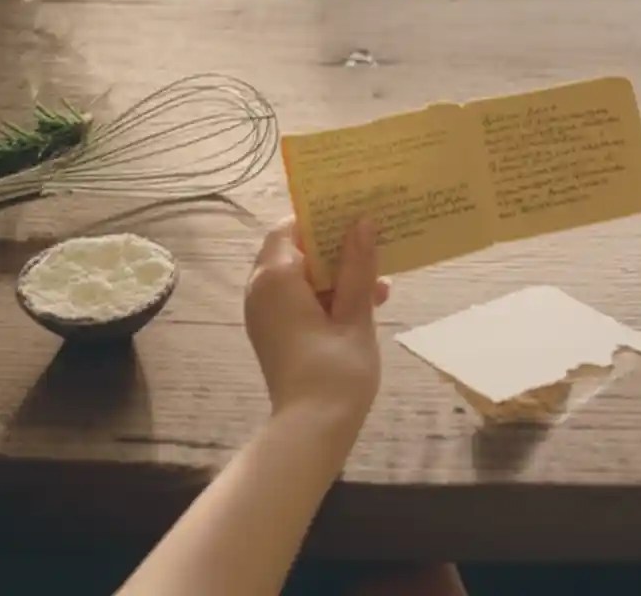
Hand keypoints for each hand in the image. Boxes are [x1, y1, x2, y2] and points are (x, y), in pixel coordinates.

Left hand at [244, 218, 389, 419]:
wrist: (312, 428)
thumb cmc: (336, 369)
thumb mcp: (355, 313)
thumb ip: (358, 265)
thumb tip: (362, 222)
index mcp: (276, 278)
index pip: (290, 227)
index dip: (322, 217)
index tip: (355, 212)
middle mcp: (261, 290)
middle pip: (295, 251)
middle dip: (335, 247)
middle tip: (373, 242)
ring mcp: (264, 314)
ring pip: (300, 277)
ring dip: (337, 274)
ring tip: (380, 283)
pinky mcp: (273, 333)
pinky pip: (297, 300)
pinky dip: (326, 296)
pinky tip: (366, 304)